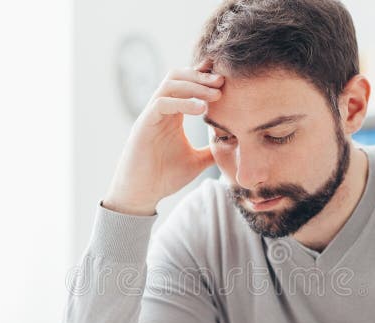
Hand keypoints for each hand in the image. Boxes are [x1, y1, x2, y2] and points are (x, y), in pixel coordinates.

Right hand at [104, 61, 223, 214]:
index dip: (205, 78)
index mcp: (173, 115)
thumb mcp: (196, 162)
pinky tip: (201, 109)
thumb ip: (211, 151)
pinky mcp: (143, 125)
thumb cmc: (164, 177)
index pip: (187, 84)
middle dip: (201, 75)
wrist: (142, 194)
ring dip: (194, 85)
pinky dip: (182, 102)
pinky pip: (161, 103)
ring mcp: (151, 116)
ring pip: (169, 84)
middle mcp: (161, 110)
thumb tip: (232, 147)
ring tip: (215, 94)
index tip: (226, 82)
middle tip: (222, 81)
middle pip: (178, 76)